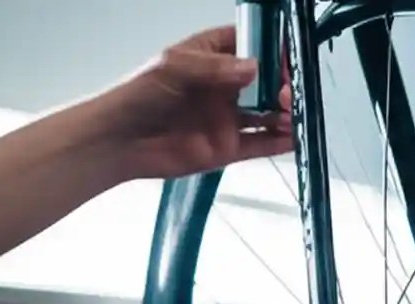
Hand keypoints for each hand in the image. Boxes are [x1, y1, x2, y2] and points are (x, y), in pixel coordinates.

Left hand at [89, 26, 292, 180]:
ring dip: (286, 112)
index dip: (270, 48)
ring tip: (294, 114)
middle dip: (284, 84)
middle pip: (266, 80)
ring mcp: (228, 118)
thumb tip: (255, 68)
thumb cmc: (139, 95)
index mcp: (210, 57)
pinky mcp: (228, 147)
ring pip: (268, 113)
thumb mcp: (174, 68)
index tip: (286, 56)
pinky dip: (280, 142)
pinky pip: (261, 144)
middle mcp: (224, 86)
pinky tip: (295, 137)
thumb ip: (216, 68)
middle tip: (288, 93)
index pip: (248, 45)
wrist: (119, 141)